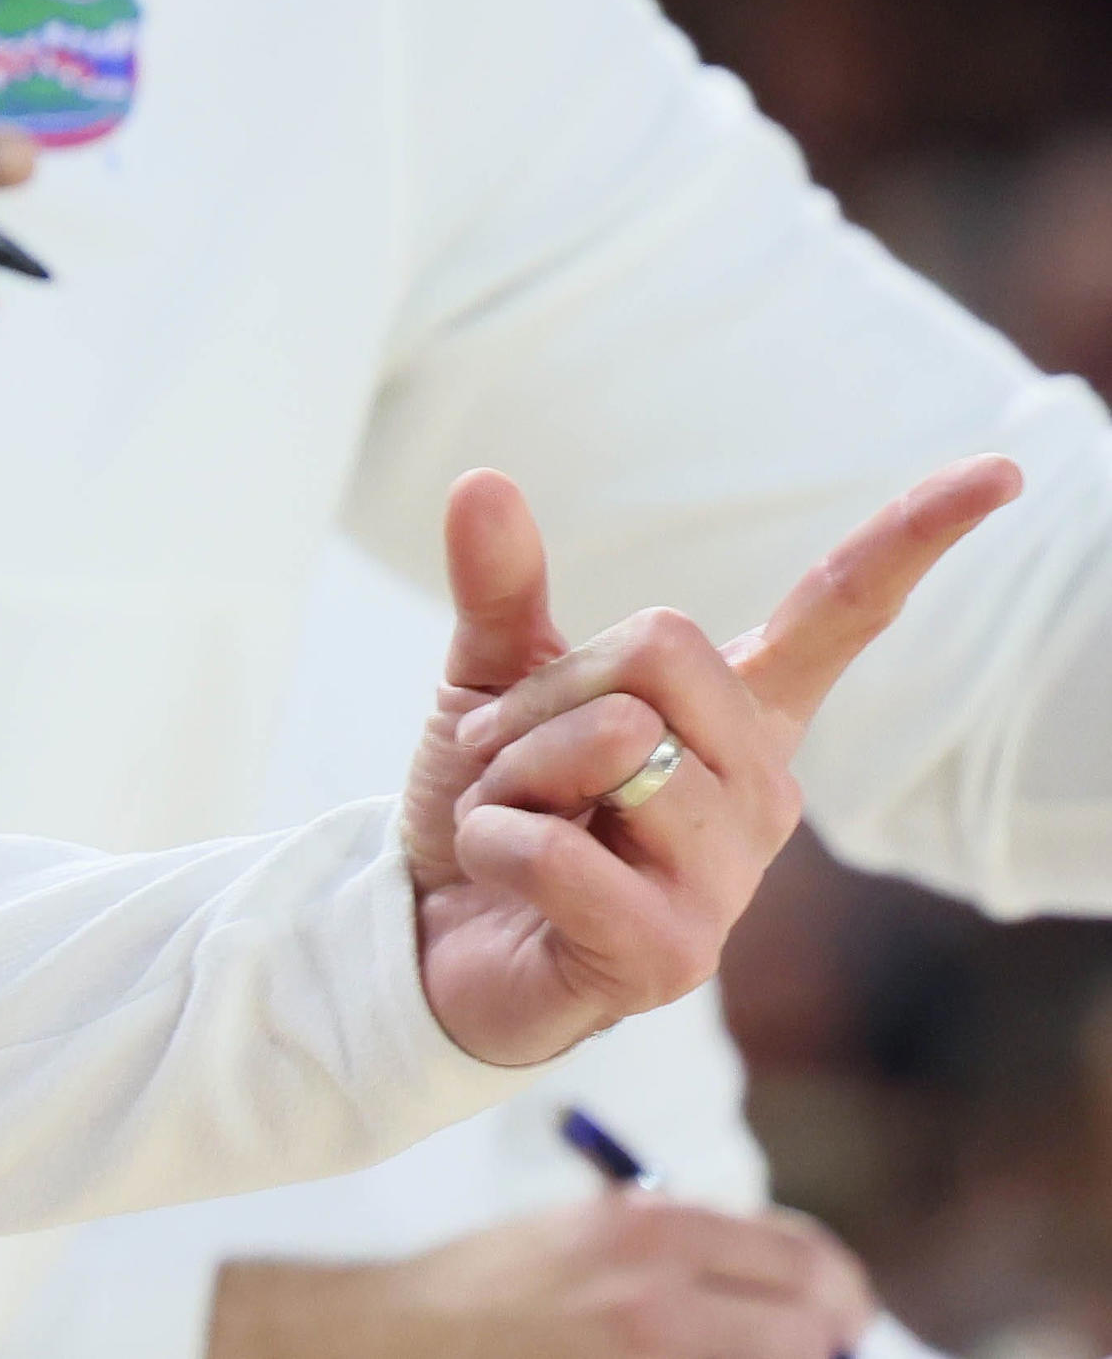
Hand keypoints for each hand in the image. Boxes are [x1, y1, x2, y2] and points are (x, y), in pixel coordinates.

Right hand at [212, 1195, 874, 1358]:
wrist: (399, 1338)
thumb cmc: (491, 1287)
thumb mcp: (586, 1231)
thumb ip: (684, 1243)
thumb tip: (795, 1282)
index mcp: (648, 1230)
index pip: (805, 1259)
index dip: (837, 1288)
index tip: (840, 1309)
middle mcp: (656, 1297)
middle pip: (814, 1330)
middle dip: (829, 1342)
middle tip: (828, 1349)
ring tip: (755, 1356)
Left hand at [408, 457, 1020, 1064]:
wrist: (428, 934)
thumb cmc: (494, 803)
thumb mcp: (491, 679)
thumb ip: (502, 587)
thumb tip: (484, 481)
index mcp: (737, 717)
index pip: (841, 614)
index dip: (915, 539)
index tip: (1001, 472)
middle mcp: (760, 792)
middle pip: (664, 647)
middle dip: (547, 688)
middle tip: (509, 757)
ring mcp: (729, 879)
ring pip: (610, 743)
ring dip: (509, 772)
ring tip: (513, 823)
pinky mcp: (674, 956)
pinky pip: (562, 849)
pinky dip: (493, 842)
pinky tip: (502, 878)